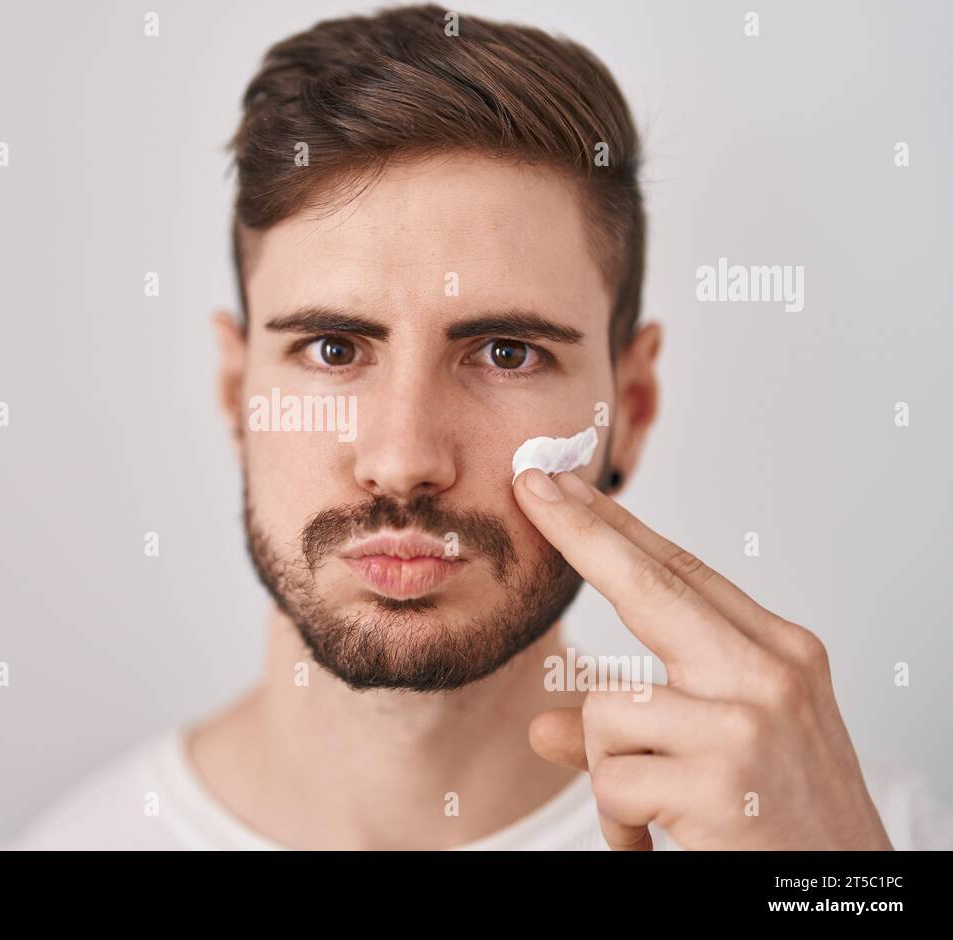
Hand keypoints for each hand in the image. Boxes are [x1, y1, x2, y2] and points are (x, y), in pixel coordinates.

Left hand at [513, 467, 891, 850]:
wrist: (849, 900)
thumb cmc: (788, 822)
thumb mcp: (725, 753)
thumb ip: (637, 727)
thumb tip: (542, 727)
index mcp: (781, 654)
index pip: (682, 573)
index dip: (615, 528)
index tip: (564, 487)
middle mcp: (771, 674)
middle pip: (650, 585)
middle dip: (580, 531)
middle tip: (530, 481)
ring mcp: (747, 723)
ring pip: (606, 708)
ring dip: (609, 771)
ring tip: (653, 814)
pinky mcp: (720, 781)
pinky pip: (612, 780)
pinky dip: (619, 822)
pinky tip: (658, 844)